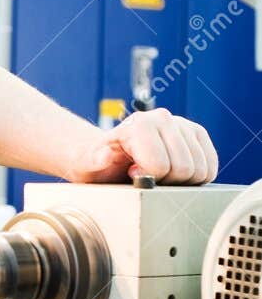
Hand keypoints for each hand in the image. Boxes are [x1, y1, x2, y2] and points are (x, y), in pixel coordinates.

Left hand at [67, 108, 217, 184]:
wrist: (108, 155)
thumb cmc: (99, 163)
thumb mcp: (89, 166)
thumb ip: (95, 161)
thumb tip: (105, 154)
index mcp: (140, 124)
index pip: (161, 166)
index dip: (148, 179)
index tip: (133, 173)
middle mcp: (163, 117)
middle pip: (185, 169)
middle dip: (167, 181)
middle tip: (148, 175)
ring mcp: (183, 124)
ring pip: (200, 170)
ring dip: (181, 180)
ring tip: (160, 172)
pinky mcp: (197, 134)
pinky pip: (210, 166)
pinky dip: (197, 177)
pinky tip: (176, 173)